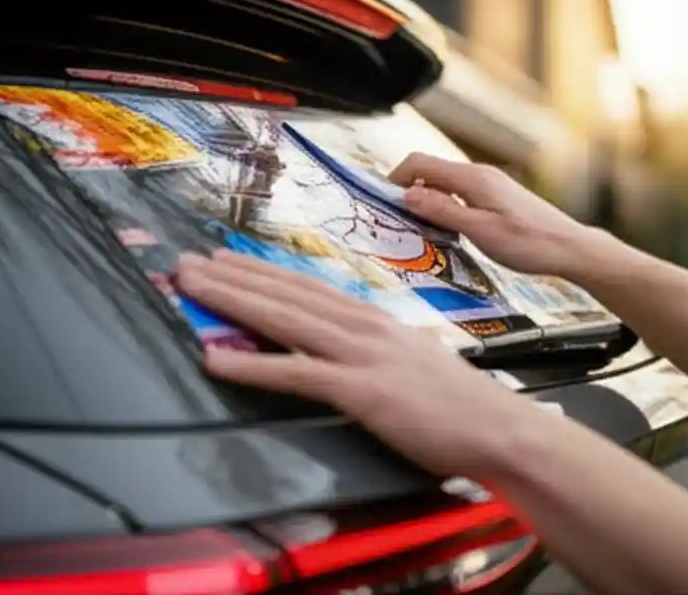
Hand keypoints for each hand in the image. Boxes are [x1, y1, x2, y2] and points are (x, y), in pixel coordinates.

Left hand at [175, 250, 550, 478]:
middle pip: (287, 293)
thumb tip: (363, 348)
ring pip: (284, 319)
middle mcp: (364, 326)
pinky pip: (296, 372)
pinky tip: (216, 359)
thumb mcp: (415, 362)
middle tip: (187, 262)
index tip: (226, 259)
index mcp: (375, 320)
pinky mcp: (362, 389)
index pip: (307, 287)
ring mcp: (363, 354)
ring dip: (232, 301)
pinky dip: (252, 363)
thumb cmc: (462, 406)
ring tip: (190, 288)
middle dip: (233, 275)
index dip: (261, 271)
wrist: (500, 429)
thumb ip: (383, 351)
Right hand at [388, 153, 602, 277]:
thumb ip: (442, 211)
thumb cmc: (528, 243)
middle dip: (409, 190)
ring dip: (427, 200)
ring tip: (420, 229)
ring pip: (445, 184)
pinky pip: (460, 194)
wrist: (569, 248)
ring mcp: (489, 185)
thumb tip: (408, 195)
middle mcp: (479, 175)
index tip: (384, 201)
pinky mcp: (496, 197)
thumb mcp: (479, 231)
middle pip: (431, 171)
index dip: (396, 178)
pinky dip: (445, 206)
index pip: (420, 163)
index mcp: (472, 179)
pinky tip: (448, 230)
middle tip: (398, 220)